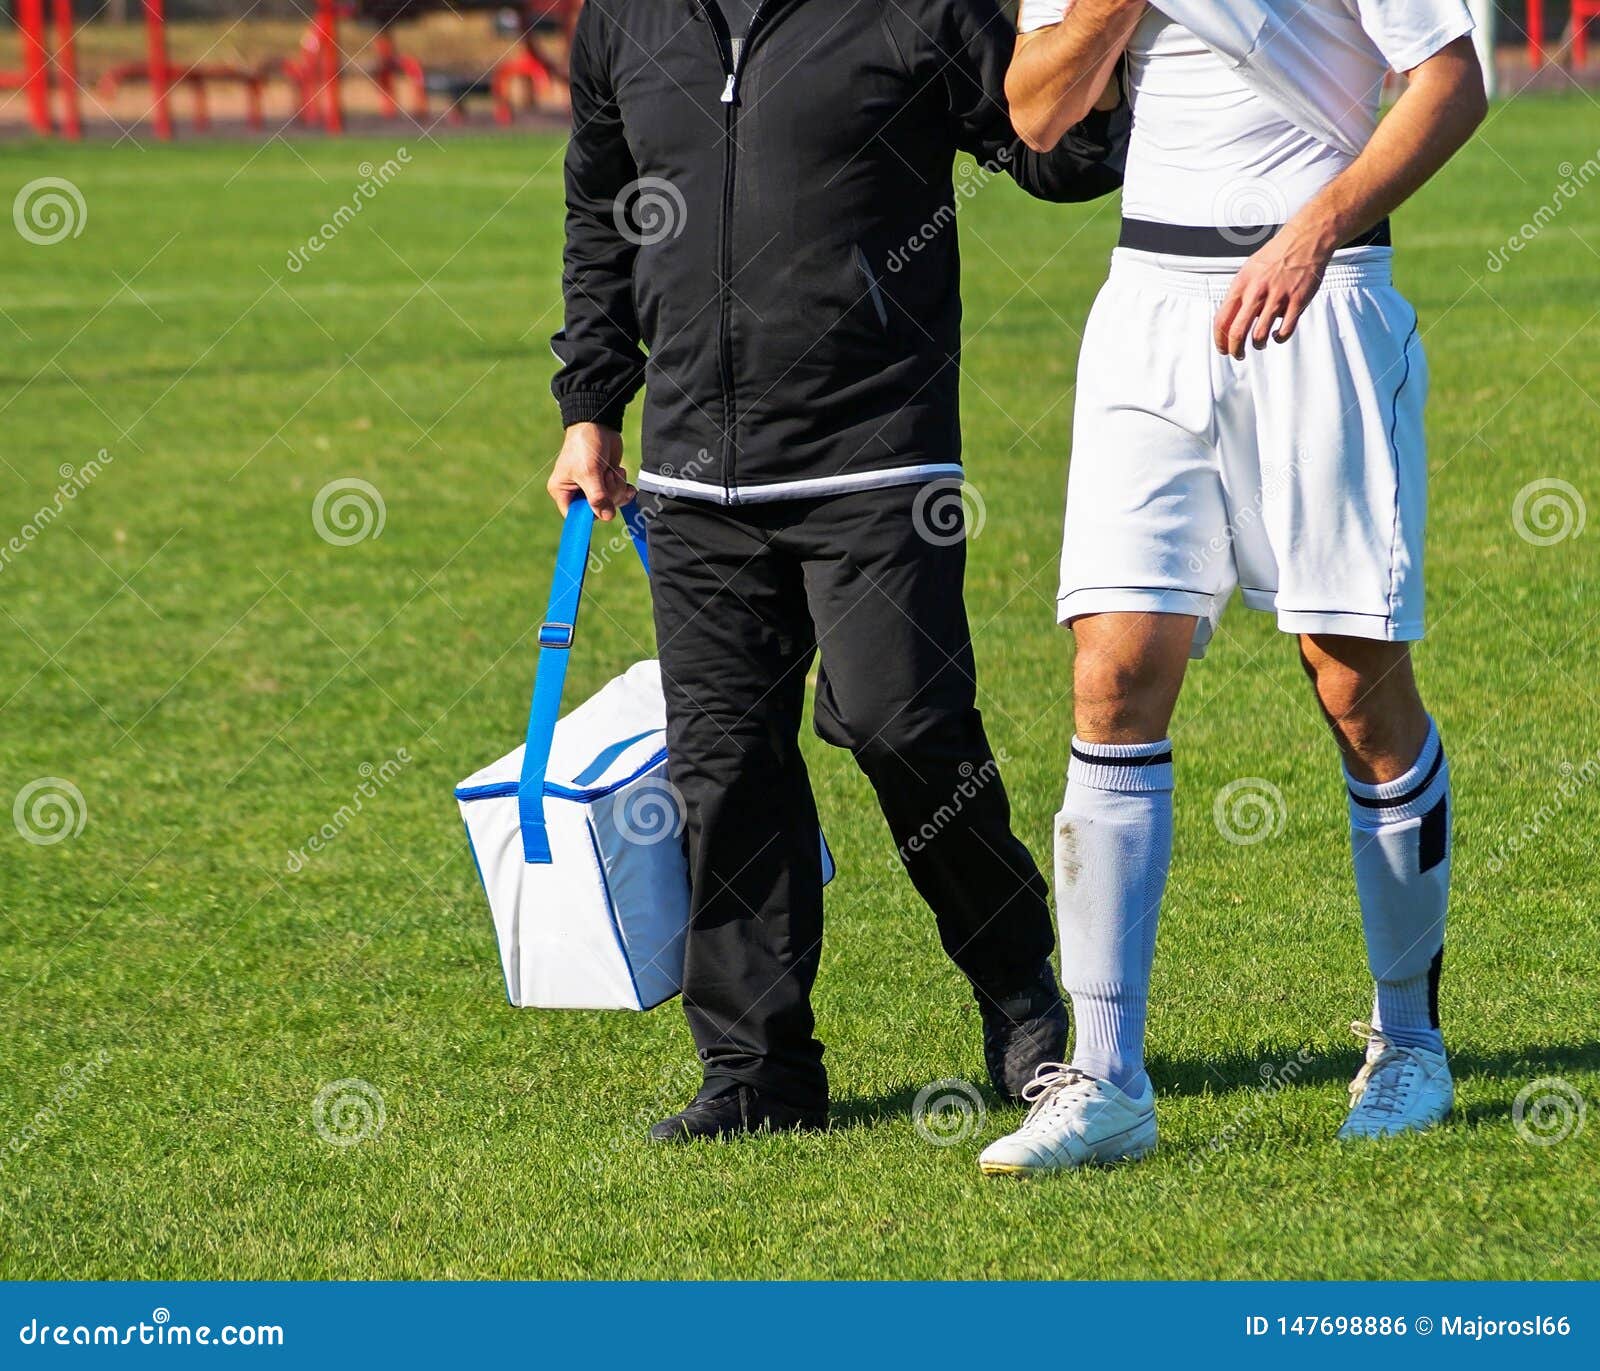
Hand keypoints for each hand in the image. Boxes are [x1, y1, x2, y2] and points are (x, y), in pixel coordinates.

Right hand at [547, 422, 633, 520]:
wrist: (599, 423)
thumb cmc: (584, 445)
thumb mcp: (589, 472)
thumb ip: (597, 497)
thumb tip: (607, 517)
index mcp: (562, 491)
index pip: (575, 516)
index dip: (589, 516)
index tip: (602, 509)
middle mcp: (576, 491)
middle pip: (597, 511)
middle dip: (608, 495)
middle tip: (607, 477)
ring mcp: (593, 487)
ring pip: (611, 503)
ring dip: (617, 488)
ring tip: (611, 470)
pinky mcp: (607, 481)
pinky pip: (619, 495)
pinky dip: (624, 486)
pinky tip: (621, 474)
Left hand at [1213, 215, 1338, 358]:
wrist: (1304, 240)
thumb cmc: (1275, 256)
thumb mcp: (1248, 271)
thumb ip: (1239, 294)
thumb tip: (1229, 319)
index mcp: (1241, 285)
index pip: (1221, 320)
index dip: (1220, 340)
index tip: (1223, 348)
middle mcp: (1257, 292)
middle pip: (1237, 332)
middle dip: (1235, 350)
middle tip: (1238, 354)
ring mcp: (1278, 298)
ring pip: (1259, 336)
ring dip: (1258, 345)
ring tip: (1260, 344)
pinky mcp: (1297, 302)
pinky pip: (1285, 331)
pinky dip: (1279, 339)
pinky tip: (1277, 336)